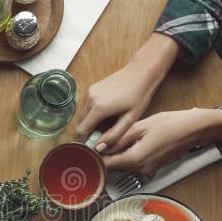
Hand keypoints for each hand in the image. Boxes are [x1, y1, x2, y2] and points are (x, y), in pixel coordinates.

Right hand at [75, 33, 180, 152]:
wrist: (141, 72)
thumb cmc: (139, 95)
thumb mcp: (130, 119)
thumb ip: (114, 135)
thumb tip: (100, 148)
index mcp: (99, 108)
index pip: (81, 131)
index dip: (88, 139)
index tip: (100, 141)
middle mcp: (91, 98)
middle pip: (80, 123)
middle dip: (90, 131)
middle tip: (107, 131)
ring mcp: (90, 91)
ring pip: (83, 115)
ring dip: (92, 121)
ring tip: (111, 120)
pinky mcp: (92, 88)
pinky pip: (88, 106)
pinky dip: (94, 112)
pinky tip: (110, 110)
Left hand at [102, 109, 203, 175]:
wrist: (195, 130)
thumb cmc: (172, 124)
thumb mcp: (141, 126)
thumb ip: (118, 138)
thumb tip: (100, 146)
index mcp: (136, 159)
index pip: (107, 165)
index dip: (95, 158)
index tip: (87, 151)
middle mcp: (141, 169)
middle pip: (114, 166)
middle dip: (105, 156)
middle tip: (97, 143)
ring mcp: (148, 170)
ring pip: (123, 165)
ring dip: (116, 155)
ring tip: (114, 140)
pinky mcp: (153, 167)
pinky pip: (134, 163)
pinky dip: (127, 155)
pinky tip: (129, 142)